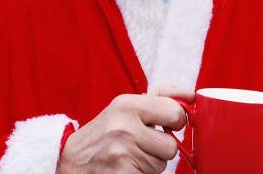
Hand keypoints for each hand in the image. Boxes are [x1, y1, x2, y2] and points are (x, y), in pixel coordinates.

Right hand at [56, 85, 194, 172]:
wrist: (70, 161)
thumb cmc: (105, 132)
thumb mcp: (126, 106)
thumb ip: (160, 97)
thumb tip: (192, 96)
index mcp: (128, 105)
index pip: (176, 112)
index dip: (177, 121)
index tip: (168, 124)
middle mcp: (124, 128)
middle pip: (172, 146)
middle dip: (162, 148)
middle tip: (143, 145)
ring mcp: (122, 154)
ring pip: (162, 165)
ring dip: (150, 164)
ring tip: (130, 157)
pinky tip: (126, 169)